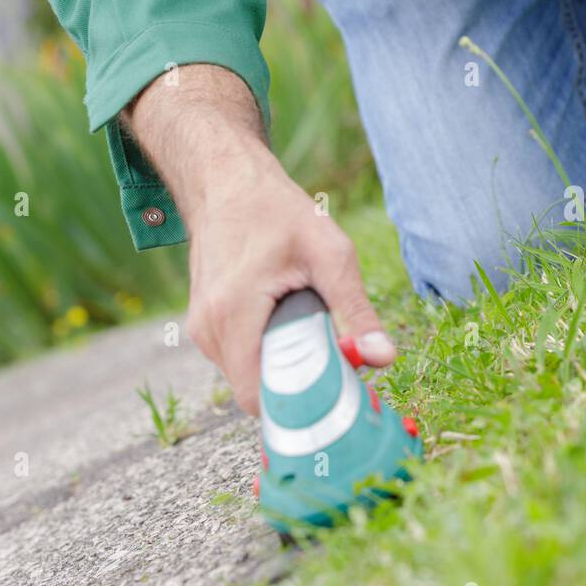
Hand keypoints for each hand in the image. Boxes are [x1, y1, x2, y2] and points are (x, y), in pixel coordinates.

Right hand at [184, 149, 395, 414]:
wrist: (227, 180)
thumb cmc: (276, 210)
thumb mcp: (329, 253)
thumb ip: (356, 309)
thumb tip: (384, 357)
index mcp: (233, 315)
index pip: (258, 397)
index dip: (301, 405)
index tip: (339, 392)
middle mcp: (208, 329)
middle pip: (256, 390)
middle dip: (298, 383)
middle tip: (336, 355)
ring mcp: (201, 327)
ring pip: (248, 375)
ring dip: (282, 364)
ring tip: (309, 323)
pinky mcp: (204, 322)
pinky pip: (239, 357)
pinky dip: (267, 350)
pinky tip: (288, 318)